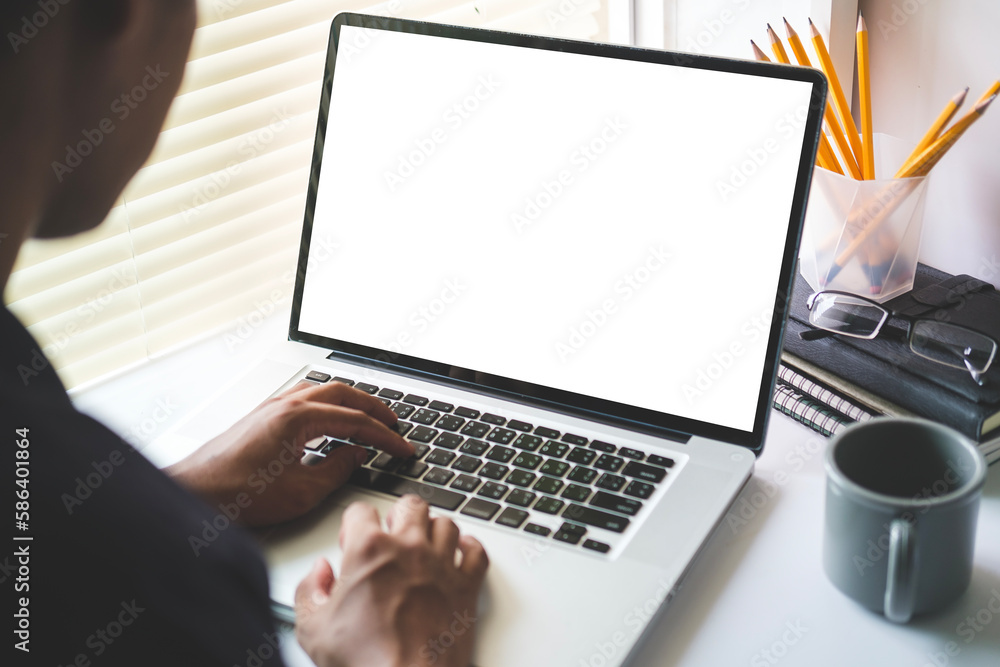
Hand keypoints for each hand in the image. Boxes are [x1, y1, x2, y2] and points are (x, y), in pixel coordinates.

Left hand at [167, 381, 413, 525]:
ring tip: (367, 419)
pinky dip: (327, 408)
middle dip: (373, 407)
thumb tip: (355, 456)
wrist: (194, 496)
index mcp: (298, 418)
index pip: (356, 420)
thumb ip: (337, 470)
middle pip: (342, 393)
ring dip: (349, 403)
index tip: (403, 448)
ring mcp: (270, 409)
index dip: (385, 436)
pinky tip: (330, 425)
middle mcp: (284, 405)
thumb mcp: (302, 492)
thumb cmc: (236, 495)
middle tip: (394, 423)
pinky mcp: (261, 420)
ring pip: (321, 392)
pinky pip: (303, 401)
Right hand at [295, 496, 488, 666]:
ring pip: (445, 523)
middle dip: (398, 515)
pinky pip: (476, 552)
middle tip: (390, 535)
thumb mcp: (313, 629)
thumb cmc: (366, 662)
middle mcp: (409, 548)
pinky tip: (460, 553)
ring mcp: (442, 564)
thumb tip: (319, 573)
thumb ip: (309, 591)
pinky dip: (470, 548)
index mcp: (369, 550)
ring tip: (423, 545)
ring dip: (433, 530)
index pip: (360, 511)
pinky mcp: (467, 586)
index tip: (351, 538)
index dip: (353, 524)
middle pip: (409, 505)